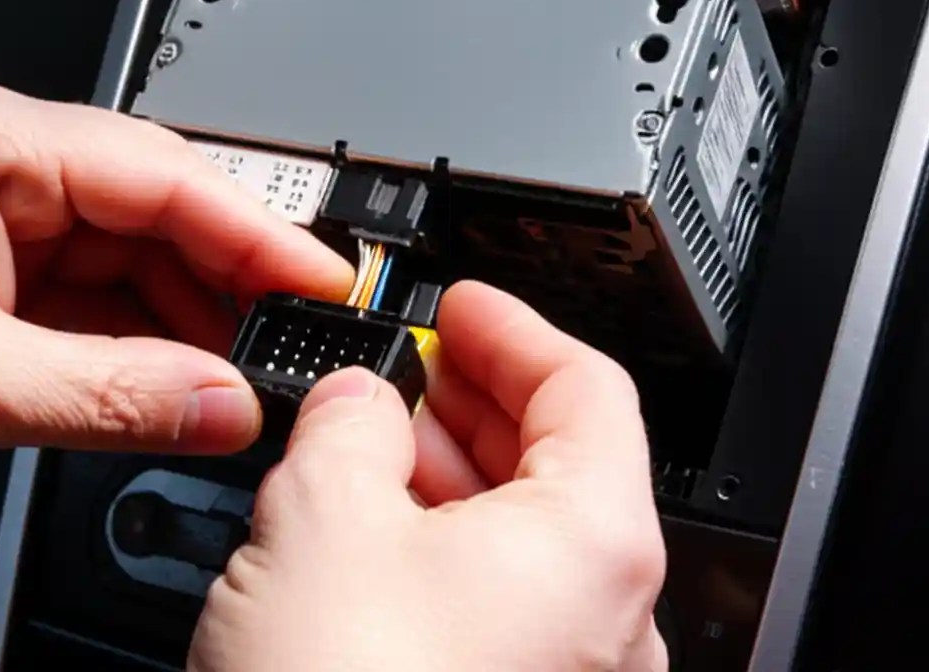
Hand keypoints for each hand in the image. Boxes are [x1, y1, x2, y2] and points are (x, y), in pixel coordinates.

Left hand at [0, 70, 350, 494]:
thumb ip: (114, 397)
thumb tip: (224, 406)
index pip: (159, 174)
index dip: (257, 236)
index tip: (322, 286)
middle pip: (149, 209)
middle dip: (222, 283)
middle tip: (291, 348)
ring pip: (119, 257)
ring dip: (176, 322)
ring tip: (234, 381)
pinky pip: (76, 295)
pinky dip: (124, 342)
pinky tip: (167, 382)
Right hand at [189, 281, 666, 671]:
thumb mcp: (323, 514)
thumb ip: (348, 422)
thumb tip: (356, 399)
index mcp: (594, 545)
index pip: (587, 388)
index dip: (515, 328)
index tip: (466, 306)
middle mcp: (605, 622)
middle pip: (562, 464)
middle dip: (478, 401)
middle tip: (414, 365)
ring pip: (524, 540)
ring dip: (452, 476)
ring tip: (377, 443)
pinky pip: (498, 606)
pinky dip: (444, 551)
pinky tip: (374, 539)